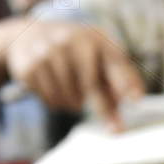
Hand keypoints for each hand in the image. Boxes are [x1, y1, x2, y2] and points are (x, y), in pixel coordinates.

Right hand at [6, 20, 144, 128]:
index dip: (125, 82)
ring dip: (76, 105)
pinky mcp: (29, 66)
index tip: (136, 99)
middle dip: (105, 110)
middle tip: (117, 130)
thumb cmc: (78, 51)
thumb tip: (134, 97)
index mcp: (96, 38)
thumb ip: (120, 76)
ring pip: (69, 97)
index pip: (113, 63)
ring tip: (76, 95)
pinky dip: (58, 103)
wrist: (27, 33)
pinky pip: (51, 99)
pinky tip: (57, 89)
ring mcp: (47, 51)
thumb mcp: (100, 54)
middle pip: (91, 86)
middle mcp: (71, 40)